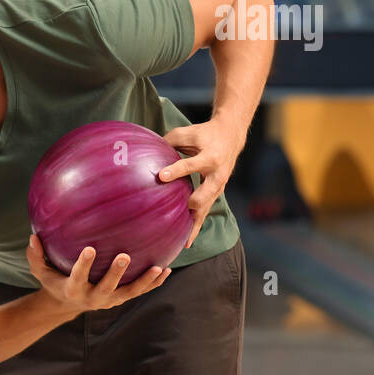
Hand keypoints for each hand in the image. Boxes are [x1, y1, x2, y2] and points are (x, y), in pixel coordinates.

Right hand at [26, 235, 170, 313]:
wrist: (67, 304)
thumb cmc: (53, 281)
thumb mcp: (40, 271)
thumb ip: (35, 256)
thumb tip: (32, 236)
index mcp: (73, 289)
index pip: (78, 276)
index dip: (84, 265)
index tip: (89, 249)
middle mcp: (93, 298)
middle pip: (107, 287)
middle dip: (116, 273)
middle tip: (124, 256)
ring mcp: (109, 300)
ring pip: (129, 293)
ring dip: (144, 281)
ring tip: (159, 268)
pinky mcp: (121, 299)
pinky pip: (139, 292)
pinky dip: (153, 283)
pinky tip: (166, 270)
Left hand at [159, 118, 244, 248]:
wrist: (230, 136)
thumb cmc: (203, 134)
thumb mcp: (186, 133)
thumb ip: (166, 142)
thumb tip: (143, 152)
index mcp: (209, 157)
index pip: (190, 165)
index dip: (175, 171)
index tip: (160, 176)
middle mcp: (217, 174)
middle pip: (203, 195)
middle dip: (189, 204)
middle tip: (171, 214)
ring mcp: (218, 186)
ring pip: (205, 209)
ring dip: (192, 224)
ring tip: (179, 241)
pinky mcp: (216, 194)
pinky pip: (205, 213)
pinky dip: (195, 227)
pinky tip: (185, 242)